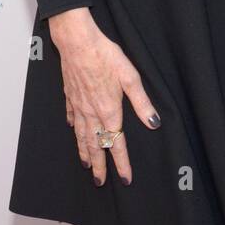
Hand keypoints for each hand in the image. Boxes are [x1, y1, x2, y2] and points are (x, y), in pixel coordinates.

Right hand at [47, 7, 160, 185]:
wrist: (77, 42)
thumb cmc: (105, 55)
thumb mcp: (131, 77)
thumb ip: (142, 103)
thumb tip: (153, 123)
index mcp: (109, 111)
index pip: (117, 144)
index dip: (121, 163)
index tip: (125, 178)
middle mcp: (92, 113)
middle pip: (95, 146)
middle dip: (99, 166)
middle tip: (100, 182)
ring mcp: (78, 106)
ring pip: (81, 136)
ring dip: (85, 153)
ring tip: (87, 165)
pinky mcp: (70, 96)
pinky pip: (72, 118)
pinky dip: (73, 129)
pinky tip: (73, 131)